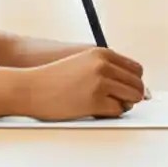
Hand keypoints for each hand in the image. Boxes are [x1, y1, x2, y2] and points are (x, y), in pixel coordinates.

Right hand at [21, 47, 145, 120]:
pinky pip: (118, 110)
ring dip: (125, 104)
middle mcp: (103, 65)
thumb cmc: (53, 78)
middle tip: (124, 101)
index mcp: (102, 53)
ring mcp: (99, 83)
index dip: (134, 81)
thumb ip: (104, 67)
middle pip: (137, 83)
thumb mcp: (82, 62)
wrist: (30, 87)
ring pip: (132, 96)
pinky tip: (101, 111)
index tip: (130, 89)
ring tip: (112, 105)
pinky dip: (113, 113)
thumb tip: (129, 83)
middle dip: (133, 94)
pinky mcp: (94, 100)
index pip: (135, 68)